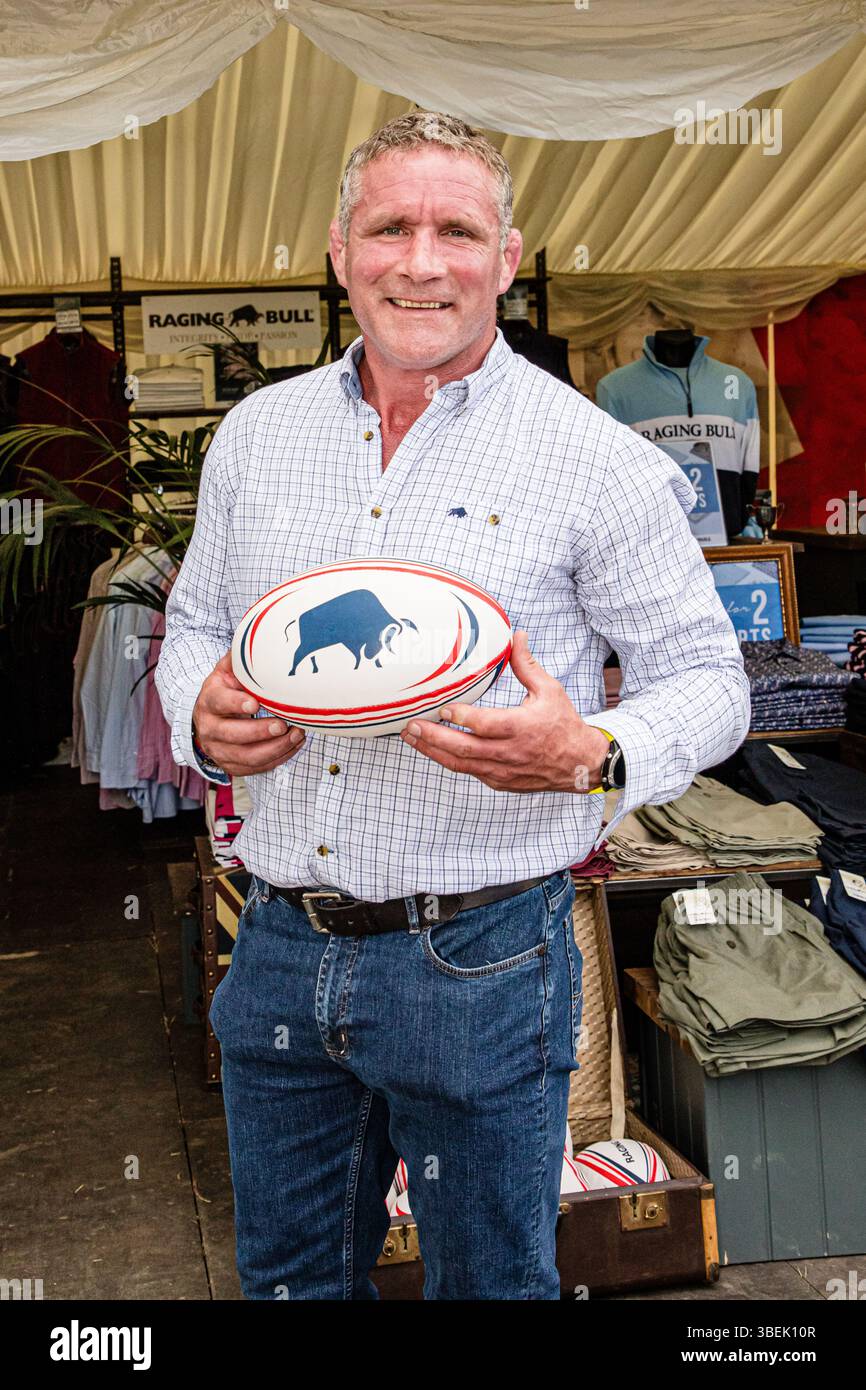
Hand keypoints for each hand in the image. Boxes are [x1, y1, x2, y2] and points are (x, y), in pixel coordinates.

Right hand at [192, 652, 305, 775]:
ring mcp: (218, 749)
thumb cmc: (226, 689)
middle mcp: (209, 727)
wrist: (209, 716)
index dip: (235, 703)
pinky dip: (276, 759)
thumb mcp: (228, 669)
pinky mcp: (230, 765)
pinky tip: (293, 746)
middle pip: (232, 734)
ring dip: (274, 749)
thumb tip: (266, 634)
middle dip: (260, 732)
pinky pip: (254, 768)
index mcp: (209, 700)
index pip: (219, 702)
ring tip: (296, 735)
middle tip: (284, 725)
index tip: (255, 703)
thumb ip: (243, 657)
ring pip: (245, 757)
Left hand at [398, 630, 609, 791]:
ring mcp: (502, 771)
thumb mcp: (549, 690)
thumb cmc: (563, 725)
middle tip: (410, 726)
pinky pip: (468, 772)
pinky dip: (448, 761)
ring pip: (460, 764)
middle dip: (433, 738)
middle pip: (464, 749)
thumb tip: (517, 636)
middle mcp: (509, 753)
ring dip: (433, 751)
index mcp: (522, 727)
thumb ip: (527, 665)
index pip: (486, 725)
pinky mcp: (499, 781)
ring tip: (411, 737)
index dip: (462, 719)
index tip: (442, 709)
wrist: (579, 764)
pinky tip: (432, 749)